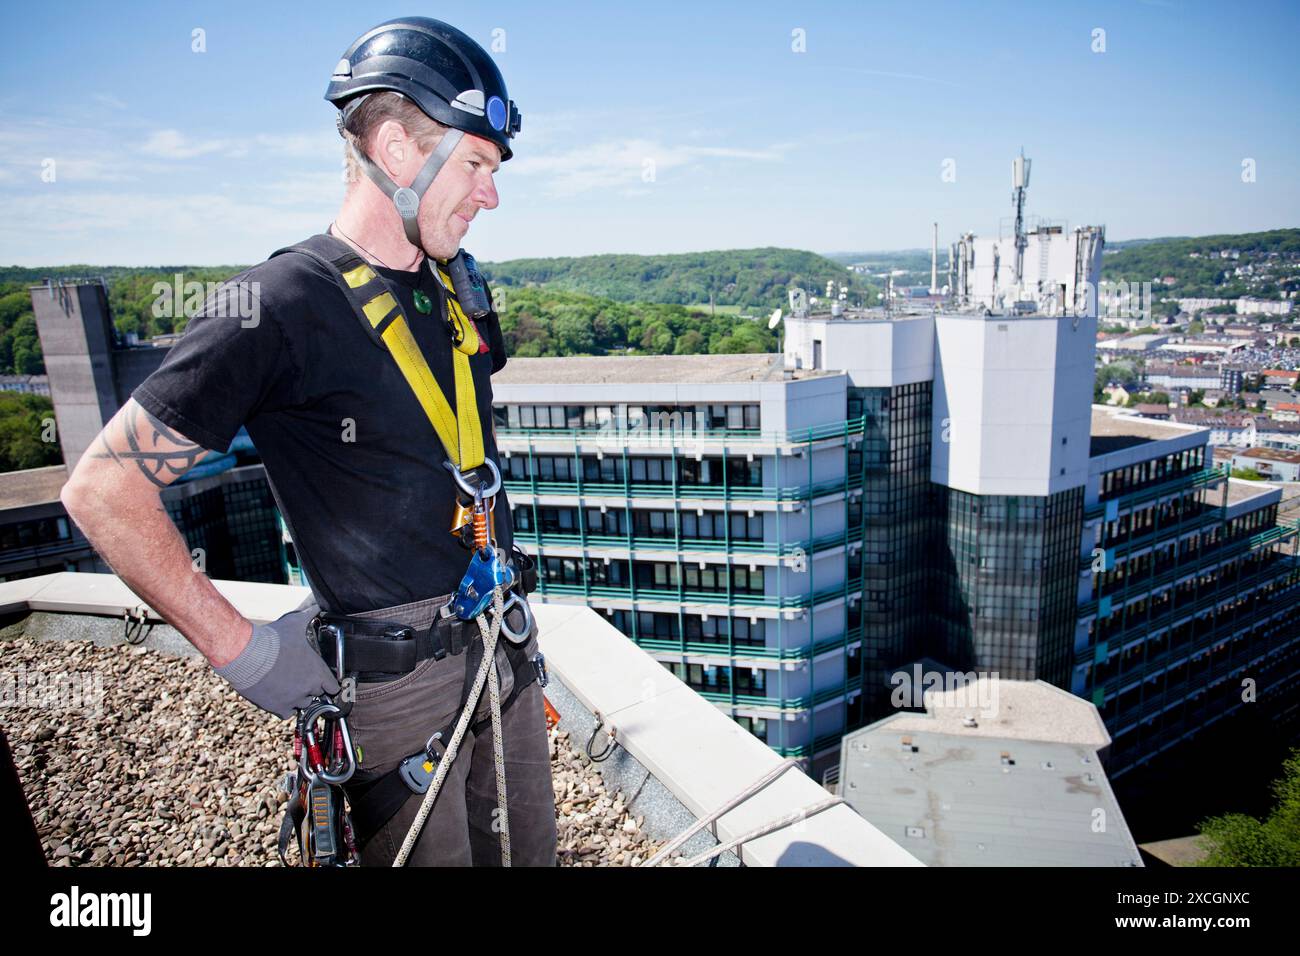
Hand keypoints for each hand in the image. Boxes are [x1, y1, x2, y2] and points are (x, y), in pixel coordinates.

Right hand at [213, 606, 340, 717]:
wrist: (246, 654)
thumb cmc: (272, 639)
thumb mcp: (295, 623)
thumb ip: (310, 614)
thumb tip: (316, 605)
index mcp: (318, 672)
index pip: (333, 686)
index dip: (327, 683)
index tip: (322, 680)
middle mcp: (309, 688)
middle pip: (317, 695)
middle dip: (311, 688)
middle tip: (300, 678)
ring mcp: (294, 700)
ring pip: (303, 705)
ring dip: (298, 698)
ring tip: (288, 686)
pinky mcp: (277, 707)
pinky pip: (287, 714)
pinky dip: (284, 707)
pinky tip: (279, 696)